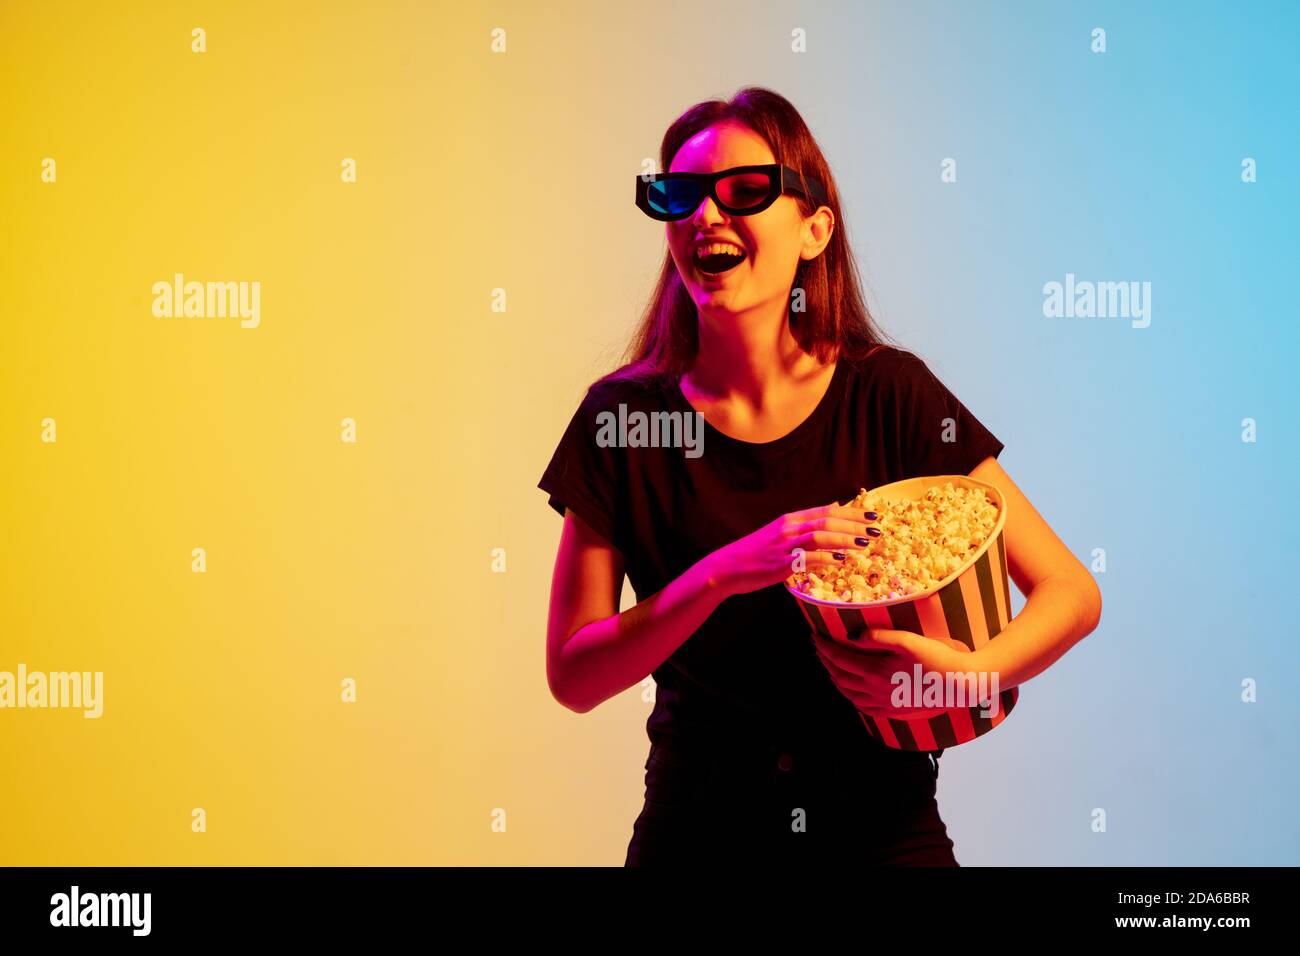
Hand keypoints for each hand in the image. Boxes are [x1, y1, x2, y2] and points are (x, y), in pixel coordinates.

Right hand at [704, 501, 880, 596]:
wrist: (727, 568)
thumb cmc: (756, 553)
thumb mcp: (779, 533)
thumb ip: (804, 525)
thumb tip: (832, 511)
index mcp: (790, 519)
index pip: (826, 510)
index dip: (851, 512)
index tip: (872, 516)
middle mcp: (788, 528)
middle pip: (827, 521)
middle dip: (854, 525)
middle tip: (876, 530)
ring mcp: (784, 546)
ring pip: (820, 536)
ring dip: (845, 539)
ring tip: (864, 544)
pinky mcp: (780, 565)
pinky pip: (807, 559)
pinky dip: (825, 559)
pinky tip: (840, 561)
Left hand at [811, 626, 975, 719]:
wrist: (960, 685)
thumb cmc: (936, 659)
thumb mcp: (907, 640)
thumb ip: (876, 637)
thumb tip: (850, 636)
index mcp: (875, 673)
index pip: (840, 660)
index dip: (825, 648)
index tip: (815, 637)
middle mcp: (875, 693)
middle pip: (840, 678)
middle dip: (825, 662)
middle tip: (818, 648)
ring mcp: (884, 705)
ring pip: (848, 695)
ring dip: (835, 679)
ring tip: (829, 666)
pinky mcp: (894, 712)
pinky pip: (863, 707)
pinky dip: (850, 697)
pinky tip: (851, 691)